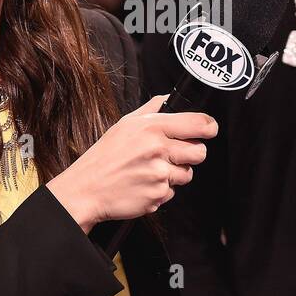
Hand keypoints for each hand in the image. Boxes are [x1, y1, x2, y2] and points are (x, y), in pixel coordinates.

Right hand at [46, 94, 216, 231]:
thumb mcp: (124, 124)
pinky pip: (172, 192)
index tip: (209, 130)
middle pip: (199, 152)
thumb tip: (167, 99)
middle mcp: (158, 150)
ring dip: (175, 174)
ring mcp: (159, 174)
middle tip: (172, 154)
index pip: (198, 124)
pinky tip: (144, 183)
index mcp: (151, 128)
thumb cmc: (103, 157)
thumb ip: (150, 110)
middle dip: (191, 154)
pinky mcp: (157, 195)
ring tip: (151, 170)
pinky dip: (161, 190)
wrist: (86, 189)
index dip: (209, 127)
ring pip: (187, 174)